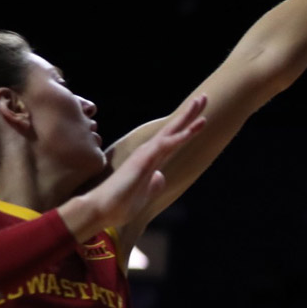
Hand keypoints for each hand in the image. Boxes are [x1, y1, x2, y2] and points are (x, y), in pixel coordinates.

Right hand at [64, 97, 207, 238]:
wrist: (103, 210)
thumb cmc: (121, 203)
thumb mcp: (145, 193)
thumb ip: (154, 183)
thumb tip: (160, 177)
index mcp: (153, 160)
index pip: (174, 140)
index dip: (188, 128)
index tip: (202, 117)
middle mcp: (149, 153)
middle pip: (173, 129)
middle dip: (189, 113)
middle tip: (203, 97)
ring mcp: (146, 154)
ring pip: (171, 131)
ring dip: (187, 117)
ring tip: (201, 101)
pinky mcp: (144, 160)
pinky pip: (165, 145)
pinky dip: (181, 136)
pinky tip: (194, 128)